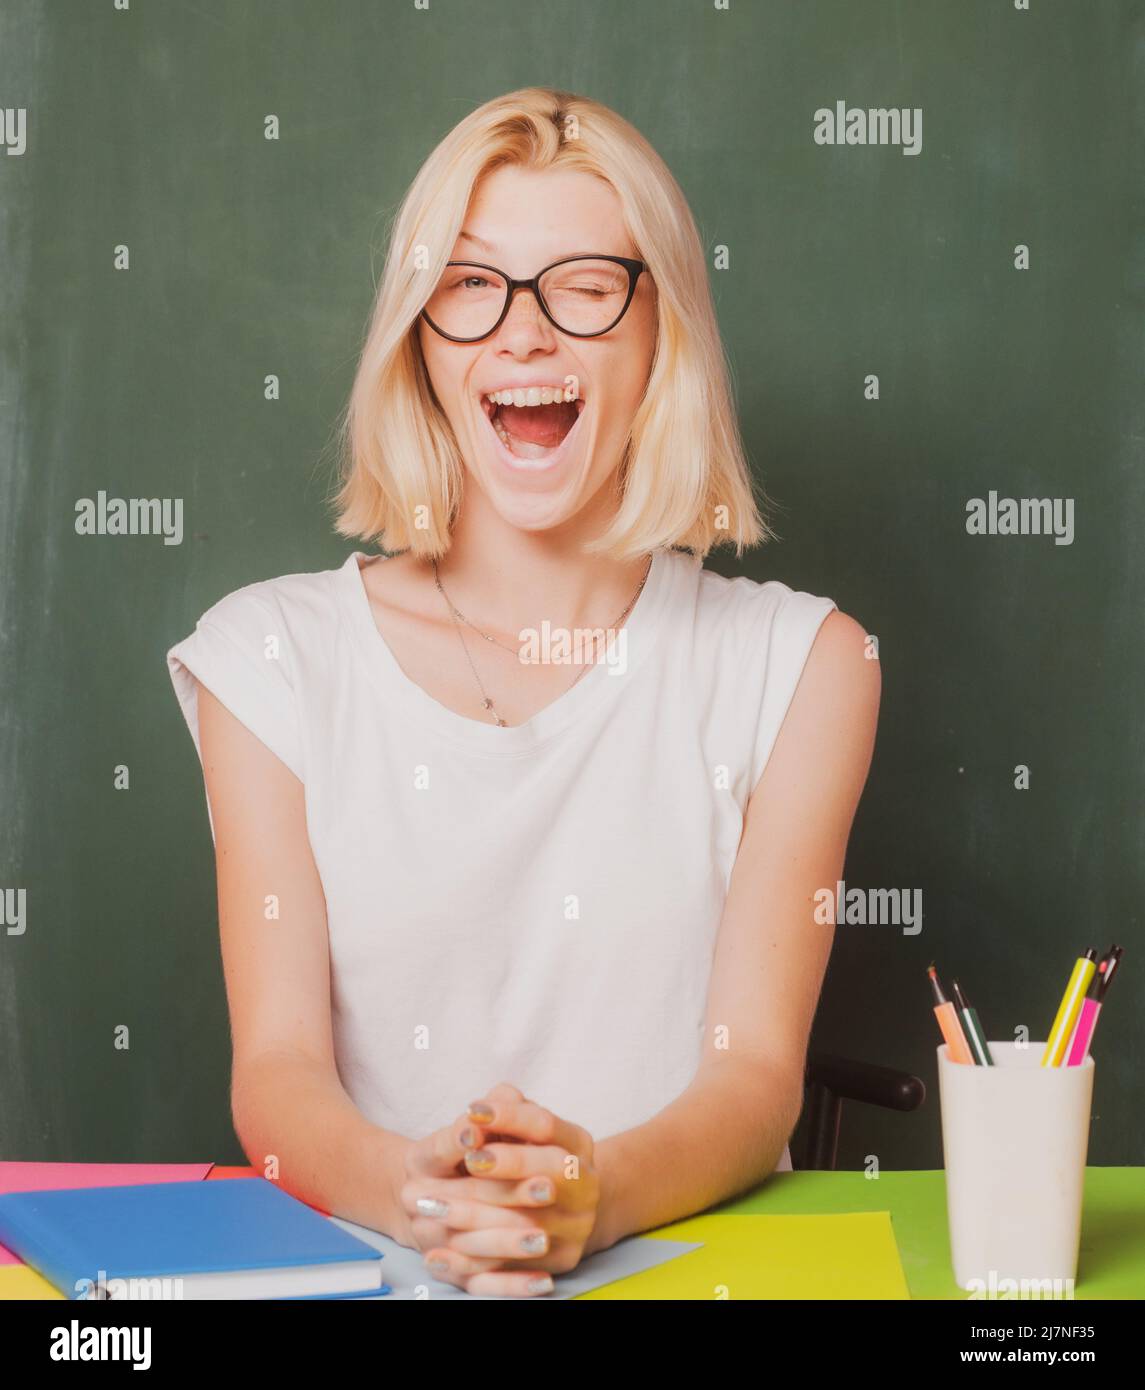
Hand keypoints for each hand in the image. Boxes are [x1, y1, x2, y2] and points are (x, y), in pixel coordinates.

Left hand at [420, 1083, 601, 1296]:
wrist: (546, 1207)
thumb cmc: (516, 1156)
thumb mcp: (510, 1127)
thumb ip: (499, 1110)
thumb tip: (472, 1123)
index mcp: (577, 1144)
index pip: (545, 1125)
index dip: (509, 1117)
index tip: (473, 1111)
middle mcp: (586, 1185)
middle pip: (554, 1169)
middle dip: (511, 1162)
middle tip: (471, 1159)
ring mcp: (577, 1226)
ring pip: (532, 1223)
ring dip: (482, 1215)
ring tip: (436, 1206)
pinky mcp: (559, 1261)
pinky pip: (516, 1266)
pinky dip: (476, 1261)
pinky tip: (437, 1256)